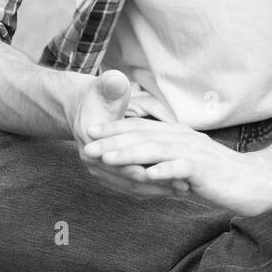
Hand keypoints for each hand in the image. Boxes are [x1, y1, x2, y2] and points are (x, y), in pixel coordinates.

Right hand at [69, 70, 189, 199]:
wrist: (84, 106)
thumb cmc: (100, 93)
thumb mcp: (105, 85)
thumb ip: (111, 85)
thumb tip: (116, 82)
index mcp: (91, 141)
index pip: (123, 161)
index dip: (149, 165)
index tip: (175, 168)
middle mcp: (92, 160)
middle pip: (129, 178)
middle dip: (158, 183)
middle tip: (187, 185)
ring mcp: (99, 169)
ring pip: (131, 186)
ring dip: (157, 189)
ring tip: (185, 189)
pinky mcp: (108, 174)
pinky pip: (130, 186)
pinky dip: (150, 188)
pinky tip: (171, 188)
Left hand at [83, 117, 271, 216]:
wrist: (254, 181)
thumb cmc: (218, 174)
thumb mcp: (188, 161)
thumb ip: (166, 158)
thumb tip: (142, 162)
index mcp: (178, 134)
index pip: (141, 127)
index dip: (115, 127)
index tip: (91, 130)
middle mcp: (183, 138)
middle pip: (143, 135)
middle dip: (113, 139)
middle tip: (88, 143)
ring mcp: (194, 153)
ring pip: (156, 149)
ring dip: (129, 152)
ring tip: (106, 157)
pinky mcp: (204, 170)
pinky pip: (180, 168)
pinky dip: (162, 170)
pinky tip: (145, 175)